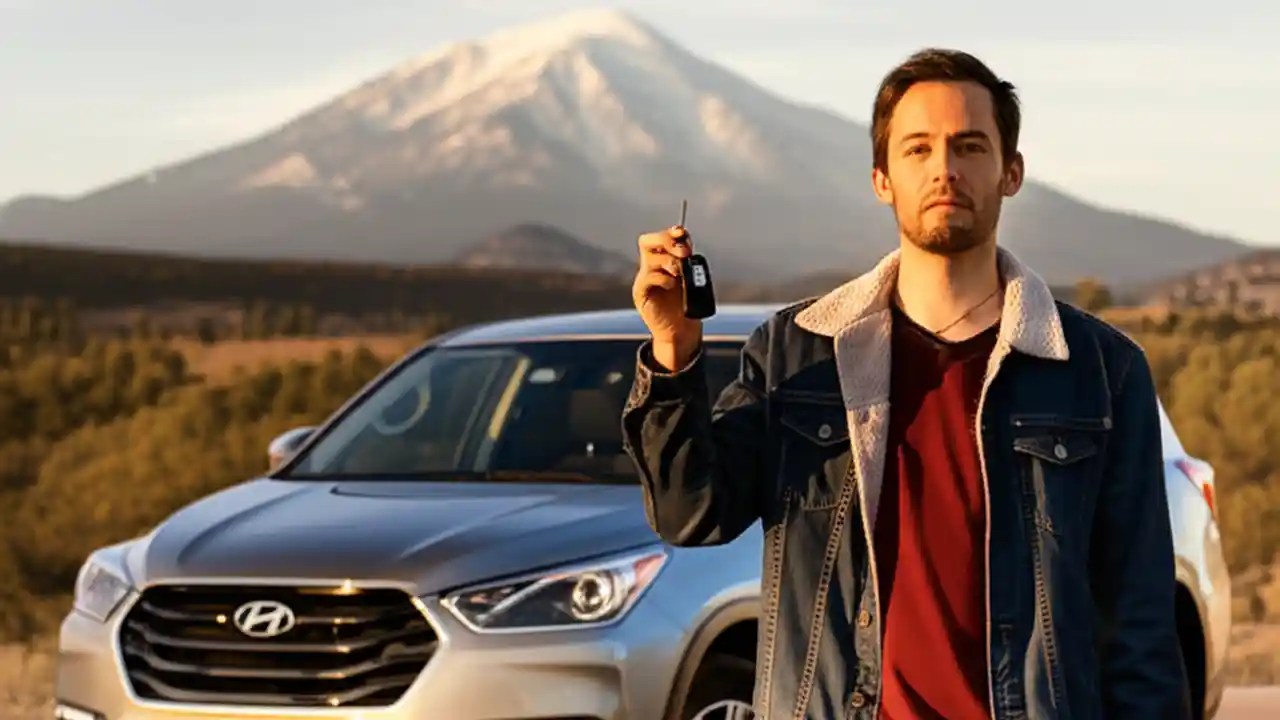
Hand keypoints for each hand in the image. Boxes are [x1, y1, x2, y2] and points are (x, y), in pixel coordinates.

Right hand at [632, 226, 702, 369]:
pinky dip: (663, 278)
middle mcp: (650, 266)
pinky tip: (672, 285)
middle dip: (666, 241)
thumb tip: (686, 242)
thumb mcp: (690, 278)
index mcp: (662, 260)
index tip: (683, 233)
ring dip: (669, 262)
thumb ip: (687, 260)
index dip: (670, 232)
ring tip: (680, 273)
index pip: (659, 238)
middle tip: (683, 252)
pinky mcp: (641, 294)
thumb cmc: (687, 304)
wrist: (680, 330)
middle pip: (647, 241)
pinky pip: (648, 277)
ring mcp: (644, 280)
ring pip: (651, 258)